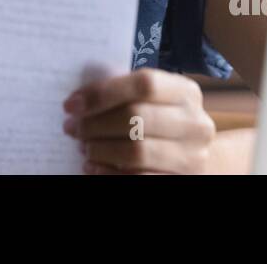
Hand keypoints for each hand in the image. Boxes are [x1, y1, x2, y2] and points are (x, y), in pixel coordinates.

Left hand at [62, 68, 215, 173]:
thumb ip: (126, 93)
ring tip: (83, 146)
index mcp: (186, 92)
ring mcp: (192, 156)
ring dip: (100, 149)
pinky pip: (139, 178)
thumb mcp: (155, 100)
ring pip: (136, 151)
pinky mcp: (182, 180)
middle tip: (71, 127)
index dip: (103, 93)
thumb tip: (80, 99)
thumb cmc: (162, 119)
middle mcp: (195, 123)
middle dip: (95, 123)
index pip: (144, 84)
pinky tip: (93, 166)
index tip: (72, 104)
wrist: (193, 154)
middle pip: (137, 117)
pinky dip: (108, 172)